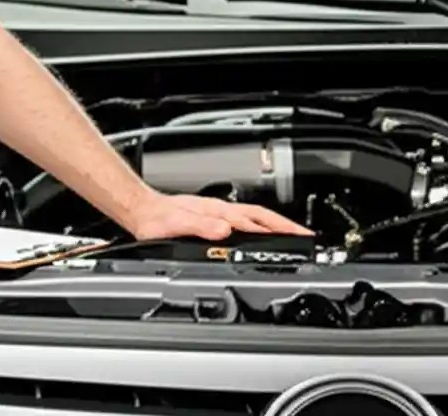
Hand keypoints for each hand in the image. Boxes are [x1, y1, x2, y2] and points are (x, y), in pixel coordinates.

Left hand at [127, 192, 312, 240]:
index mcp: (217, 213)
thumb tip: (225, 230)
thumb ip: (202, 227)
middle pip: (260, 217)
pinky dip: (256, 228)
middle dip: (285, 226)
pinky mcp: (210, 218)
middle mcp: (219, 211)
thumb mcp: (178, 225)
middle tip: (306, 236)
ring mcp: (216, 214)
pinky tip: (259, 234)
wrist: (141, 212)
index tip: (300, 235)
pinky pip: (241, 222)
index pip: (255, 220)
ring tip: (291, 235)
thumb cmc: (155, 220)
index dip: (279, 229)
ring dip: (273, 226)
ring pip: (252, 218)